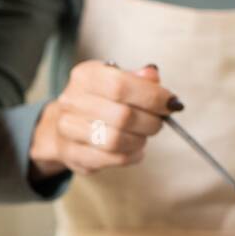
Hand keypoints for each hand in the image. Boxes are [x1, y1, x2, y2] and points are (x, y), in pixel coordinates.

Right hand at [30, 61, 179, 178]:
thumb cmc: (98, 100)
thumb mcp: (116, 79)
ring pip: (116, 141)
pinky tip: (136, 149)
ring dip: (140, 140)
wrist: (63, 123)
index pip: (121, 85)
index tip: (170, 103)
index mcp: (85, 76)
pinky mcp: (72, 154)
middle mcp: (72, 101)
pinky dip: (132, 155)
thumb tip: (153, 76)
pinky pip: (112, 159)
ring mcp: (68, 130)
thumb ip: (137, 78)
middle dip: (151, 121)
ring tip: (144, 135)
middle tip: (159, 122)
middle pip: (122, 116)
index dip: (152, 96)